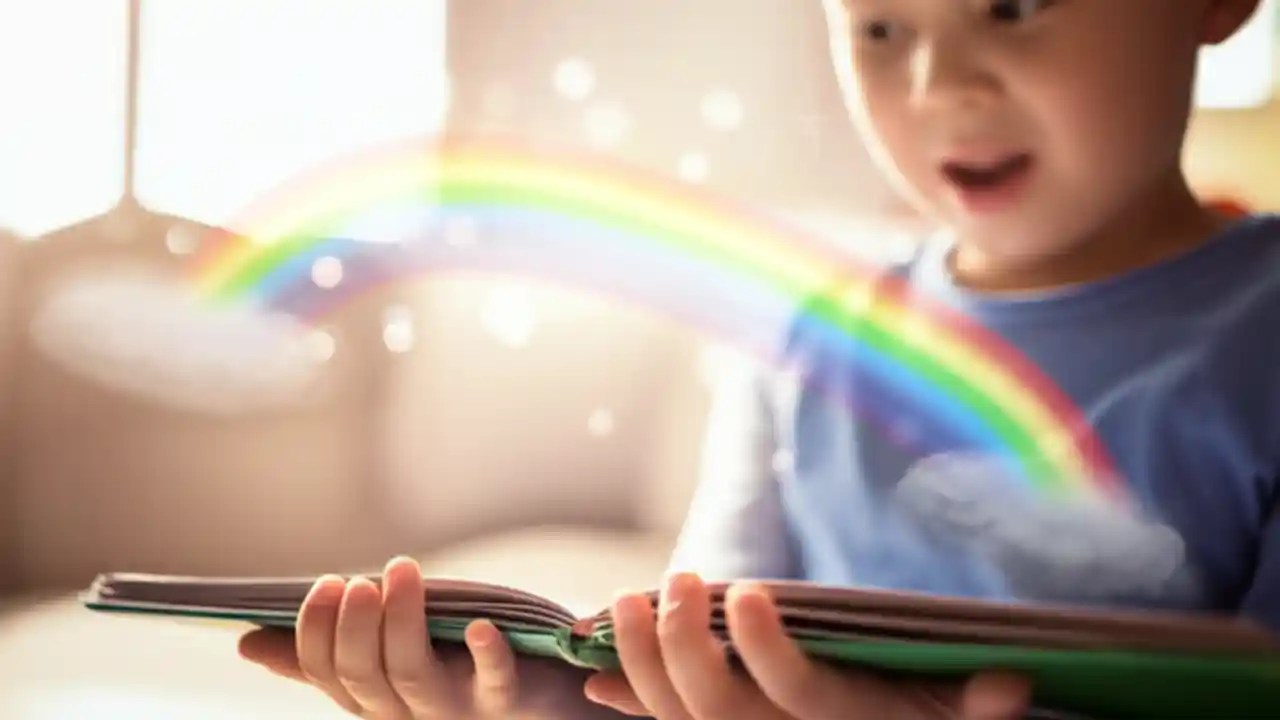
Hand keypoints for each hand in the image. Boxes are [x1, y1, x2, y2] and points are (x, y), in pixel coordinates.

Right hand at [238, 556, 521, 718]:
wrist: (536, 695)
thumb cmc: (451, 665)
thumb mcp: (382, 657)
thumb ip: (321, 657)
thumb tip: (245, 644)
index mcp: (371, 698)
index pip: (326, 673)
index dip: (317, 631)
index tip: (327, 584)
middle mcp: (405, 712)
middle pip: (363, 677)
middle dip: (353, 627)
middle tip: (358, 580)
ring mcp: (456, 709)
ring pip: (414, 676)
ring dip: (403, 622)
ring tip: (401, 571)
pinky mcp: (506, 698)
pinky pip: (494, 683)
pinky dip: (486, 655)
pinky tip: (480, 626)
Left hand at [584, 573, 1031, 719]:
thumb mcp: (939, 715)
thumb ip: (969, 706)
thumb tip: (1016, 685)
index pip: (792, 690)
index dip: (763, 647)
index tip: (748, 590)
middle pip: (715, 703)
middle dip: (687, 642)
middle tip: (683, 577)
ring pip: (673, 711)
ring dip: (640, 657)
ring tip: (621, 599)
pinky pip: (658, 719)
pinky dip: (627, 693)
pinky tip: (593, 665)